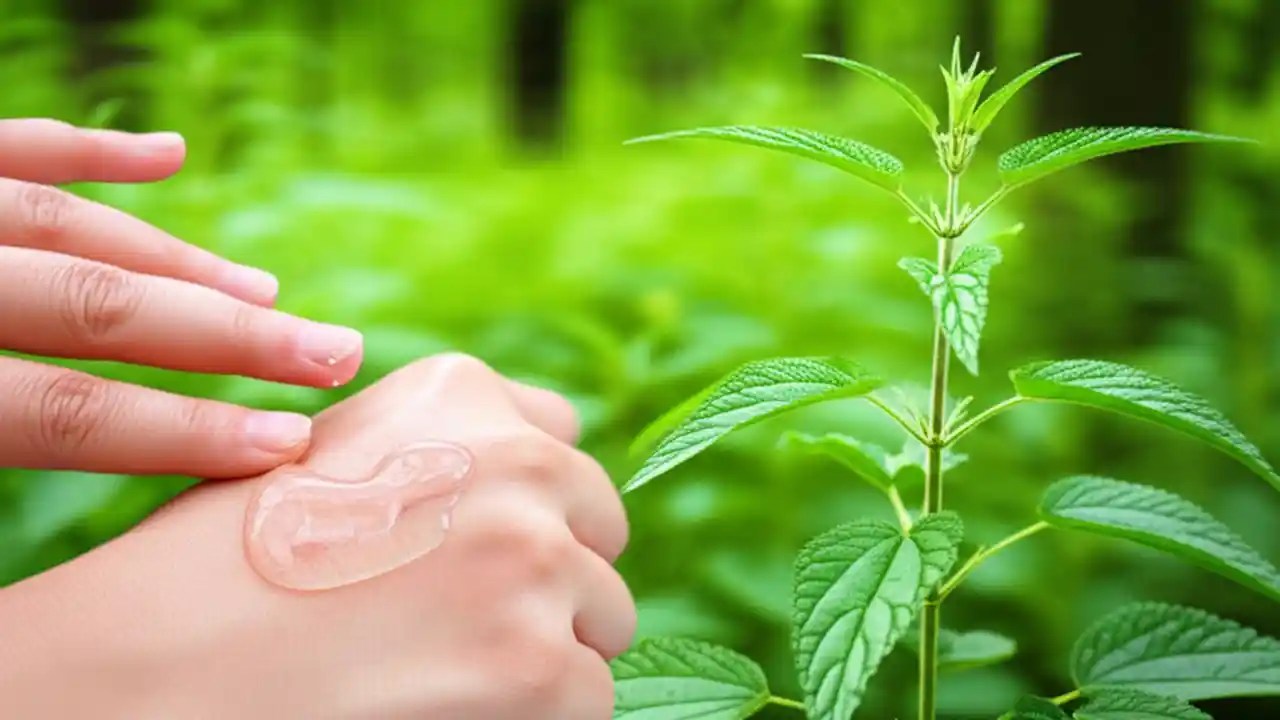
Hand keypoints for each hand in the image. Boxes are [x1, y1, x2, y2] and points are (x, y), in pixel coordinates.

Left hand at [0, 119, 363, 478]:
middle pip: (96, 305)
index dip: (181, 431)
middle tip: (335, 356)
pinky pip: (10, 148)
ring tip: (267, 295)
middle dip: (230, 334)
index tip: (283, 443)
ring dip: (181, 262)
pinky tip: (169, 156)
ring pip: (65, 226)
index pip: (63, 412)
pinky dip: (92, 150)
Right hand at [0, 354, 634, 718]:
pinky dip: (538, 715)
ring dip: (545, 649)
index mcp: (461, 394)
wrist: (148, 665)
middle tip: (464, 622)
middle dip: (553, 578)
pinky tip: (450, 709)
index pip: (561, 441)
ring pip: (600, 619)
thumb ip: (441, 447)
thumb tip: (539, 478)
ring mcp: (535, 563)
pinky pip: (587, 698)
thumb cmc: (221, 567)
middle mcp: (517, 462)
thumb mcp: (329, 453)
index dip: (534, 507)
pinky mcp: (540, 668)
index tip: (486, 547)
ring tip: (442, 666)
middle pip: (598, 530)